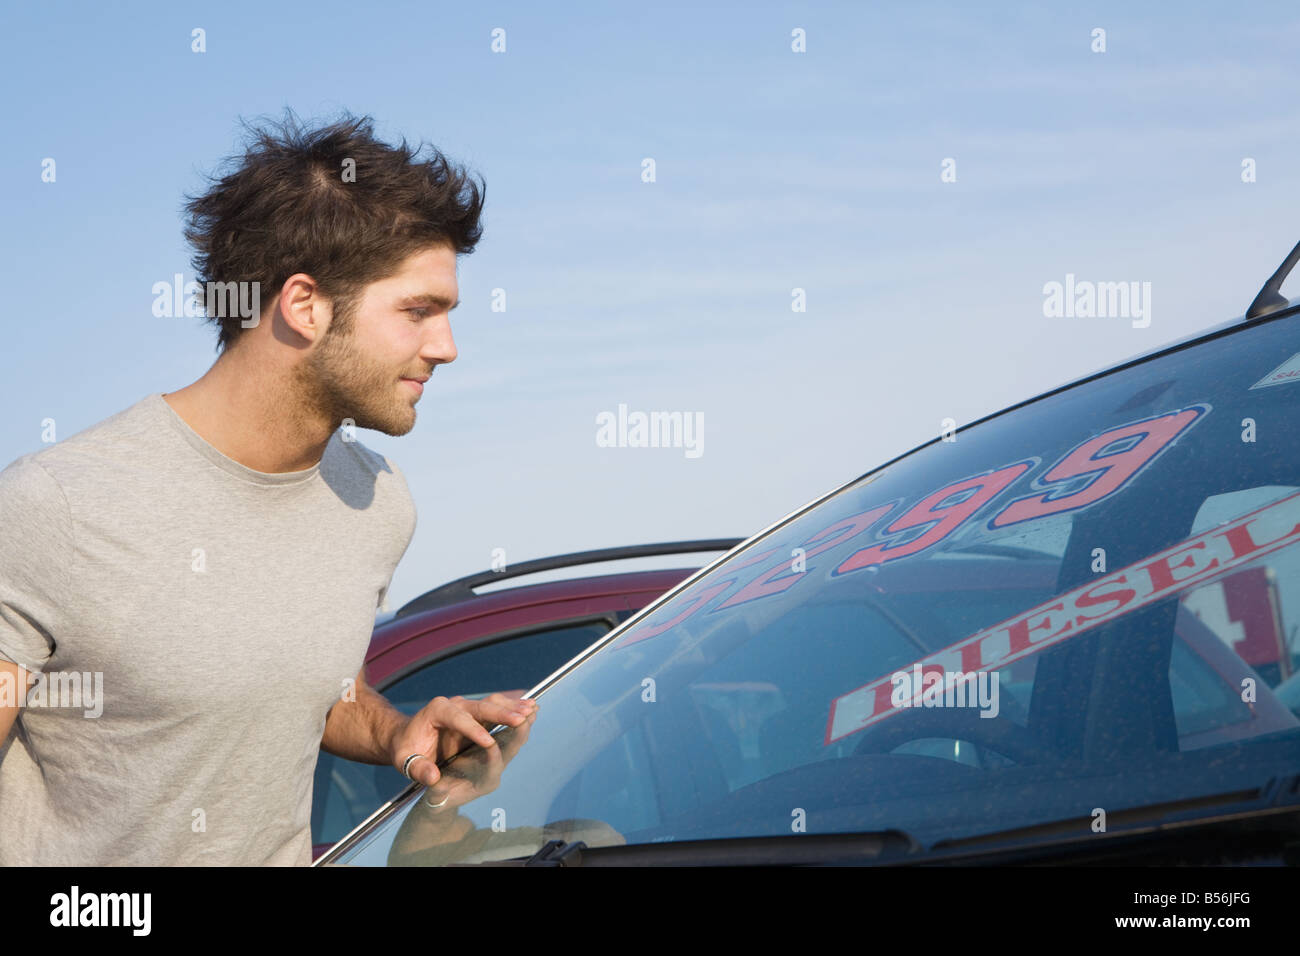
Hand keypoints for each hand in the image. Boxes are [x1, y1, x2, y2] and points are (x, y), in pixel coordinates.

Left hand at [391, 692, 536, 786]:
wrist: (406, 736)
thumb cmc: (405, 750)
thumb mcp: (403, 761)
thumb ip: (417, 769)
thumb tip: (433, 778)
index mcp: (436, 711)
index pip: (458, 718)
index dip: (474, 731)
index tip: (489, 743)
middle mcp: (454, 704)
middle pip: (481, 706)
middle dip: (502, 714)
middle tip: (522, 719)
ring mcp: (467, 707)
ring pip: (493, 703)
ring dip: (513, 708)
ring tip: (532, 710)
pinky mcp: (476, 713)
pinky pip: (497, 707)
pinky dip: (513, 707)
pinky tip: (530, 706)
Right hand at [391, 708, 538, 860]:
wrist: (445, 799)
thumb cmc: (437, 798)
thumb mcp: (433, 797)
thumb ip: (435, 791)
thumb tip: (432, 779)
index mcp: (482, 783)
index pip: (493, 767)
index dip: (493, 754)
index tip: (493, 740)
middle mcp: (494, 771)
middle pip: (510, 750)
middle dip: (517, 734)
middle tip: (526, 717)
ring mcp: (498, 760)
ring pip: (514, 739)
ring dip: (523, 723)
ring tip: (531, 705)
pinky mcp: (496, 750)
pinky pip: (511, 733)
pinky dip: (518, 719)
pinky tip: (525, 706)